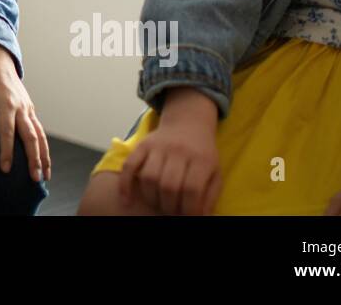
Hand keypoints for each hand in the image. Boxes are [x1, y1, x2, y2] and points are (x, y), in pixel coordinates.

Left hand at [0, 43, 49, 181]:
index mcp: (5, 103)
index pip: (7, 131)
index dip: (6, 151)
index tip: (5, 169)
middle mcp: (20, 107)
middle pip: (30, 136)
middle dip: (34, 159)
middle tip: (35, 178)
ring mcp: (28, 108)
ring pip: (40, 135)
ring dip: (44, 156)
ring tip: (45, 176)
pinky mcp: (30, 109)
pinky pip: (40, 130)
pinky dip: (43, 147)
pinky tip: (44, 161)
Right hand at [119, 87, 220, 214]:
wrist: (188, 123)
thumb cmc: (202, 153)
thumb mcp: (215, 172)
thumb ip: (209, 196)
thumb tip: (199, 217)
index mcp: (201, 159)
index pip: (192, 189)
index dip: (189, 209)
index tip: (187, 217)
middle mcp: (178, 151)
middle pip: (169, 186)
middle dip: (169, 206)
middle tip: (171, 212)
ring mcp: (158, 146)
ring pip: (149, 177)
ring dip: (151, 198)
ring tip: (158, 205)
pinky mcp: (142, 144)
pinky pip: (129, 165)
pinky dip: (125, 184)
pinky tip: (127, 200)